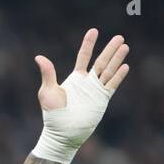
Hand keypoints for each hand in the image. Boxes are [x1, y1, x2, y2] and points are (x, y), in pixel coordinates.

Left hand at [29, 29, 129, 163]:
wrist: (62, 133)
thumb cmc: (53, 114)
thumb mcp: (47, 91)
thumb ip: (48, 73)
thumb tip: (39, 57)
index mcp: (75, 78)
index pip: (84, 56)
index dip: (89, 44)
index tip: (94, 30)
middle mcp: (87, 82)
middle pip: (101, 61)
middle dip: (110, 49)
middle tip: (120, 37)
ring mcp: (95, 91)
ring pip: (109, 70)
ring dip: (117, 59)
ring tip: (124, 46)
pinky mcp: (101, 100)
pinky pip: (112, 85)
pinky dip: (118, 76)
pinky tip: (125, 66)